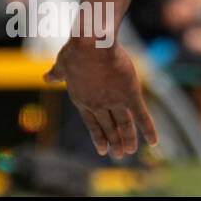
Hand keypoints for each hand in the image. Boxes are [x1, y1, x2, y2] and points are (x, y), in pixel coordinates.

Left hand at [43, 38, 158, 157]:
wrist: (92, 45)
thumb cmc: (75, 51)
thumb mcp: (62, 63)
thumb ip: (56, 73)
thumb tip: (46, 77)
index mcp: (81, 99)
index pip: (91, 122)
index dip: (98, 136)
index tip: (102, 149)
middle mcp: (97, 104)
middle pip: (108, 127)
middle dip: (114, 142)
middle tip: (119, 155)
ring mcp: (114, 101)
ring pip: (123, 125)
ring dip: (127, 140)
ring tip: (130, 152)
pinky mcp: (129, 95)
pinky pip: (141, 116)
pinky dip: (148, 129)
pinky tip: (154, 142)